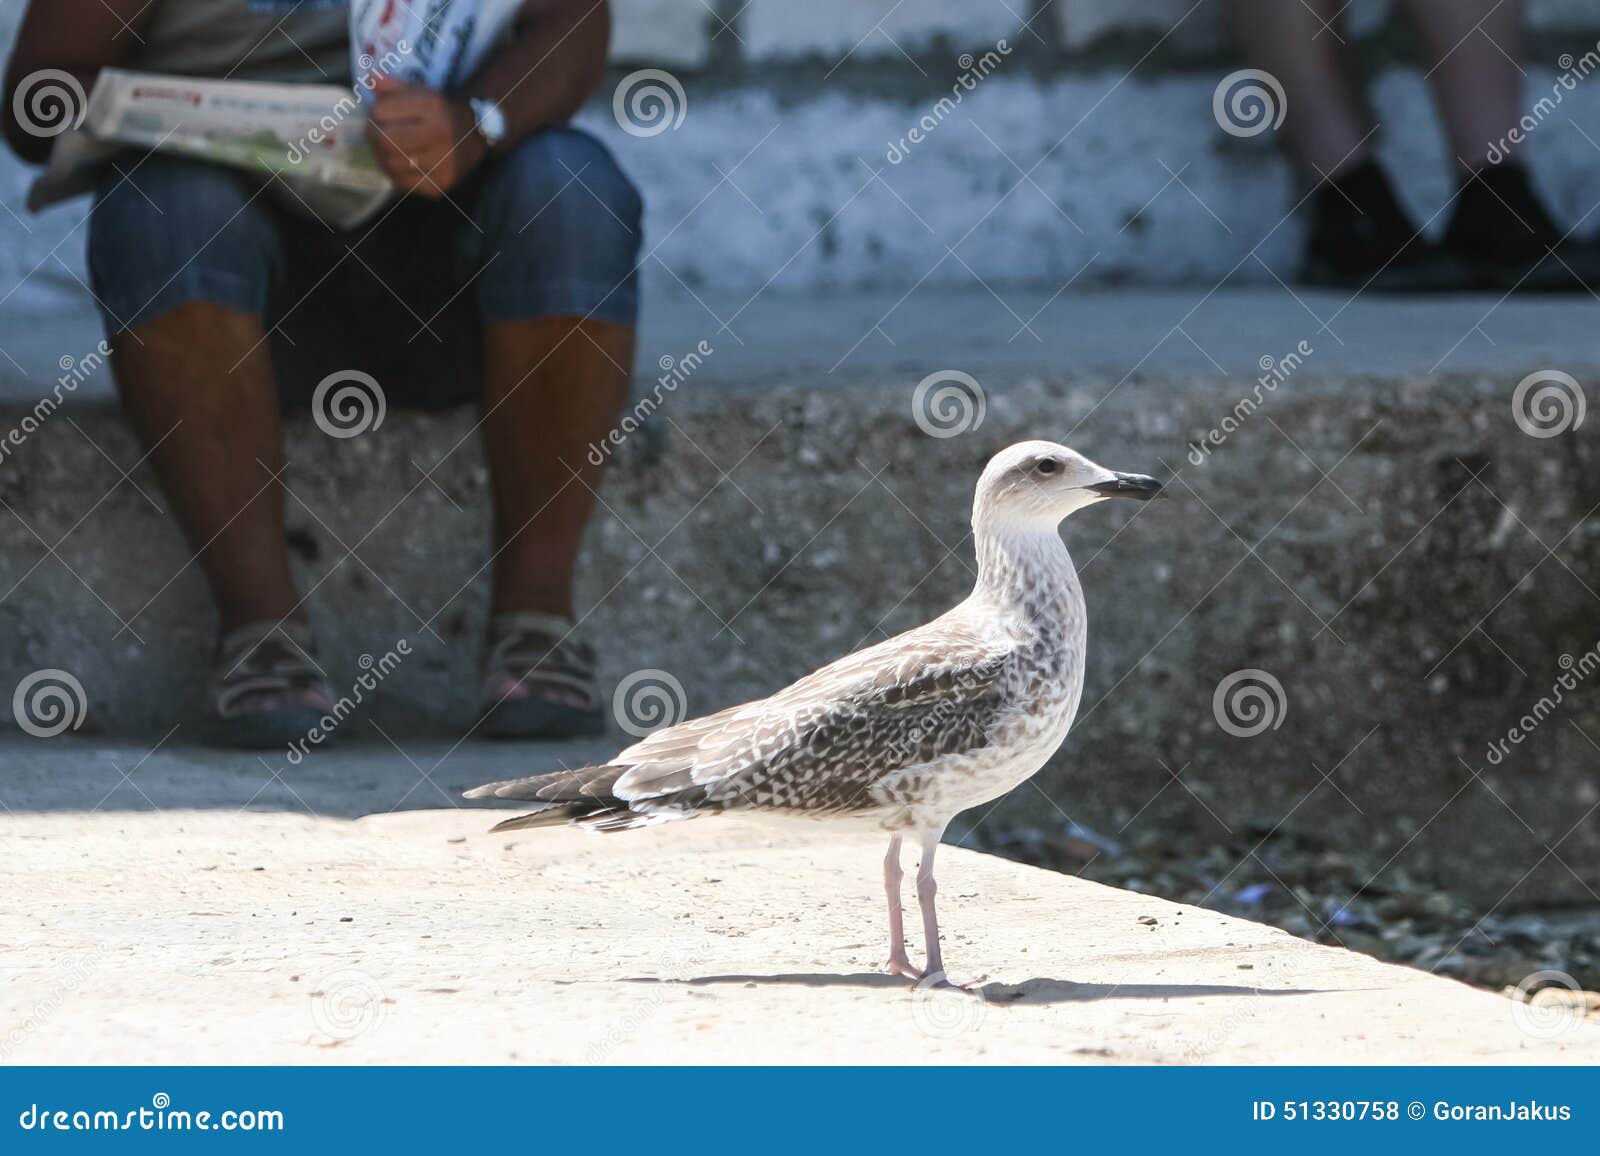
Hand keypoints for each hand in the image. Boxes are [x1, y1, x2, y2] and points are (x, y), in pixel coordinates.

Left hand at [365, 75, 488, 197]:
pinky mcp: (441, 184)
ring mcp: (443, 162)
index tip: (380, 113)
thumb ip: (394, 86)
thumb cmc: (441, 111)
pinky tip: (397, 162)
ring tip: (386, 147)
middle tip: (376, 133)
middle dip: (374, 135)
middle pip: (384, 140)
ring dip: (381, 155)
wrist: (478, 134)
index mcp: (434, 107)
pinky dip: (393, 172)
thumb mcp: (421, 92)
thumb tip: (371, 79)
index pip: (381, 111)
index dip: (375, 112)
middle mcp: (441, 134)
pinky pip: (402, 181)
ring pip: (391, 163)